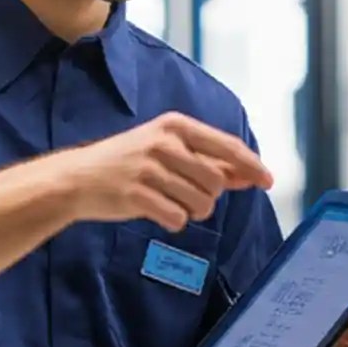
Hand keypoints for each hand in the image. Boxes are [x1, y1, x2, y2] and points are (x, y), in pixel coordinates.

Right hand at [54, 112, 273, 231]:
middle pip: (217, 181)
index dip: (252, 165)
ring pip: (201, 203)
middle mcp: (164, 142)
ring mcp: (149, 168)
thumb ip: (209, 161)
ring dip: (192, 210)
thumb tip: (249, 175)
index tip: (268, 181)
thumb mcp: (168, 151)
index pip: (227, 146)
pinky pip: (177, 219)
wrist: (79, 178)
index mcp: (176, 126)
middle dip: (209, 196)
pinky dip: (173, 221)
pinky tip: (156, 210)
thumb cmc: (130, 163)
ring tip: (170, 201)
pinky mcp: (137, 195)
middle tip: (186, 194)